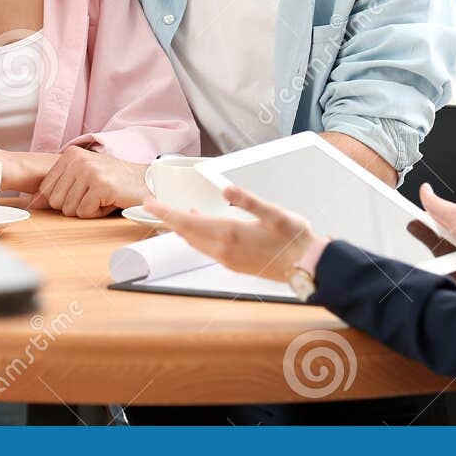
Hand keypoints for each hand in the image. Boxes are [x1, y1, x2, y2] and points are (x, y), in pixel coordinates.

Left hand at [33, 148, 147, 217]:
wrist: (144, 181)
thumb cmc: (112, 181)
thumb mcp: (82, 176)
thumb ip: (57, 186)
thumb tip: (31, 203)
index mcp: (70, 155)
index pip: (46, 190)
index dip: (63, 199)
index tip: (81, 191)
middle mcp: (78, 160)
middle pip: (55, 201)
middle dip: (74, 205)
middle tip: (94, 194)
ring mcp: (90, 172)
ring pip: (69, 209)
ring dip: (87, 209)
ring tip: (102, 196)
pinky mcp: (101, 186)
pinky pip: (84, 213)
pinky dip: (97, 212)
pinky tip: (109, 200)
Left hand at [146, 185, 324, 283]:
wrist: (306, 266)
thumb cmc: (294, 238)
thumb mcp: (274, 213)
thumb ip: (248, 200)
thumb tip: (227, 190)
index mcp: (229, 234)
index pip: (187, 221)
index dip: (165, 212)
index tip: (149, 203)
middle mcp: (223, 249)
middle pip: (186, 233)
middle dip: (167, 218)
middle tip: (152, 205)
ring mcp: (228, 259)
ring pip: (195, 242)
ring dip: (181, 228)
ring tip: (172, 214)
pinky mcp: (234, 264)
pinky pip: (206, 248)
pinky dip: (196, 236)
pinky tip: (200, 227)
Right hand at [418, 183, 455, 281]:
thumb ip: (436, 203)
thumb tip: (424, 188)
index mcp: (448, 222)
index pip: (424, 220)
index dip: (413, 221)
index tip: (403, 220)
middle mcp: (449, 239)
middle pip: (424, 240)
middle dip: (418, 240)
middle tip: (413, 239)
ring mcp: (452, 256)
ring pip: (430, 257)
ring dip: (427, 257)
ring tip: (430, 254)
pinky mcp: (455, 272)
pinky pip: (440, 272)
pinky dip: (436, 271)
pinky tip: (437, 267)